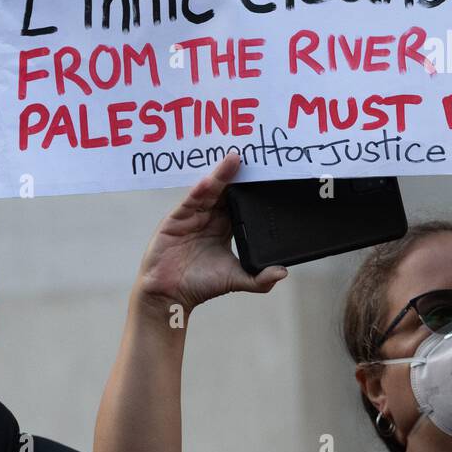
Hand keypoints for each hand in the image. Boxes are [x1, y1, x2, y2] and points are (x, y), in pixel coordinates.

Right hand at [135, 153, 286, 312]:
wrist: (169, 295)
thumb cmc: (200, 285)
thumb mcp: (235, 279)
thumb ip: (259, 278)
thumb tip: (282, 272)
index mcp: (224, 227)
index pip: (240, 203)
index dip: (251, 188)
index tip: (266, 173)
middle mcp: (210, 218)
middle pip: (226, 192)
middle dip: (238, 175)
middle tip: (253, 156)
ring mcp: (193, 216)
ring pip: (210, 192)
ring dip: (221, 175)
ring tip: (234, 159)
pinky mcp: (177, 219)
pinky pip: (190, 201)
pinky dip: (200, 191)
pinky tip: (210, 181)